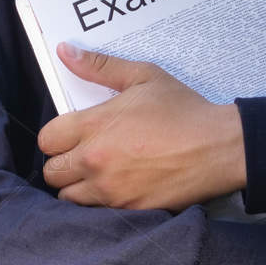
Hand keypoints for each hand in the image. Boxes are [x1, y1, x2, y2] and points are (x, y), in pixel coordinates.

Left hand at [38, 43, 244, 211]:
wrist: (218, 147)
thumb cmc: (183, 109)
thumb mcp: (143, 77)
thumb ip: (99, 66)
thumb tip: (65, 51)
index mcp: (95, 126)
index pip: (47, 139)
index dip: (56, 136)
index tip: (71, 133)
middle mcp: (96, 161)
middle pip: (51, 172)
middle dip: (62, 162)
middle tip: (83, 153)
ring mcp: (111, 190)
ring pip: (68, 197)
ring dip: (77, 186)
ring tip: (98, 173)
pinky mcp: (128, 210)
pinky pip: (95, 213)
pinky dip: (99, 203)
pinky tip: (116, 188)